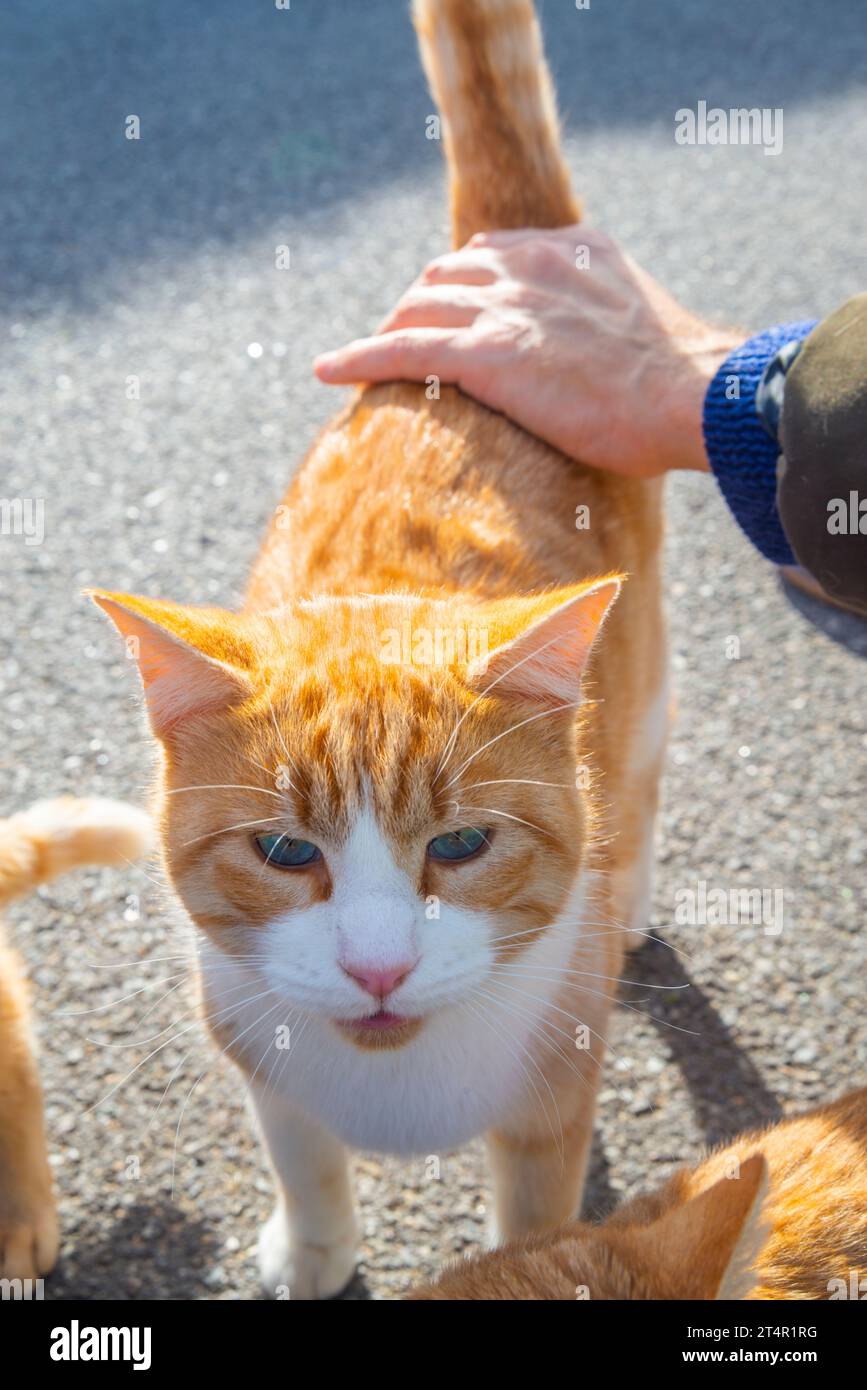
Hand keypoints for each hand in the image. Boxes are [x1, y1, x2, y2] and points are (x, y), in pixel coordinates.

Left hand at [314, 226, 740, 477]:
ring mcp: (504, 307)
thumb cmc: (682, 384)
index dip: (459, 287)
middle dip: (417, 306)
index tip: (449, 314)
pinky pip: (401, 348)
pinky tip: (327, 370)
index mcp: (570, 251)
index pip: (489, 252)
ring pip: (418, 308)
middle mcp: (530, 266)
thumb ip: (605, 323)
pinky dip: (358, 356)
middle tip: (403, 344)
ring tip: (365, 362)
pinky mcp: (486, 353)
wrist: (695, 393)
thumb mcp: (642, 326)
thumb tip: (600, 363)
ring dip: (387, 334)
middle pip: (443, 274)